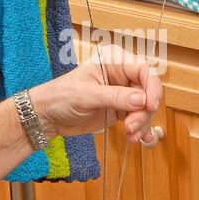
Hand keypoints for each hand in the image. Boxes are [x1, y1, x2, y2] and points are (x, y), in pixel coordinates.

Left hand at [27, 45, 163, 144]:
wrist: (46, 116)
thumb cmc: (60, 97)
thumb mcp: (87, 96)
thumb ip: (116, 97)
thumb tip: (142, 100)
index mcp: (113, 61)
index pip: (144, 70)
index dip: (152, 88)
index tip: (151, 106)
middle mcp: (121, 75)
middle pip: (147, 92)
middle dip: (144, 112)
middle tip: (131, 128)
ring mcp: (122, 93)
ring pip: (145, 107)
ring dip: (142, 123)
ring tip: (130, 136)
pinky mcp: (120, 110)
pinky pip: (138, 118)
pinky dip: (141, 129)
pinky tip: (141, 138)